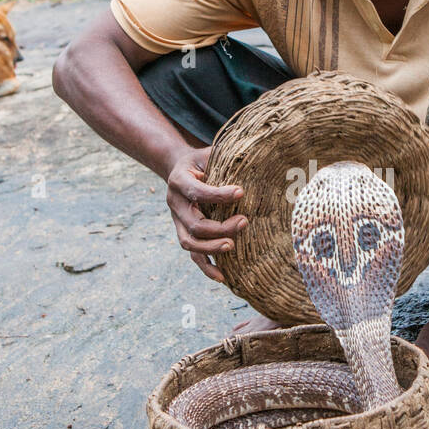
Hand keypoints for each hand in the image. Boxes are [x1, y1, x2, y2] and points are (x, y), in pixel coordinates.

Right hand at [165, 147, 246, 283]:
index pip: (197, 192)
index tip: (241, 192)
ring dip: (211, 248)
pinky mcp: (184, 233)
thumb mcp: (209, 152)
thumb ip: (225, 155)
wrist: (178, 168)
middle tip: (244, 221)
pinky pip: (193, 255)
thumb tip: (254, 153)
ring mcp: (178, 222)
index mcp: (179, 180)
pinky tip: (222, 277)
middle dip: (219, 227)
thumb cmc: (201, 160)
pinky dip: (206, 267)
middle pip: (194, 224)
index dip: (218, 195)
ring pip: (189, 243)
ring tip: (232, 246)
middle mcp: (175, 203)